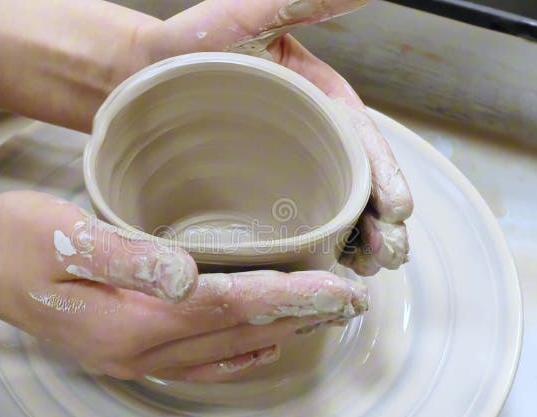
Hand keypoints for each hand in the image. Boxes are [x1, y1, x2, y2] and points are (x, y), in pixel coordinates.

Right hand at [0, 191, 367, 381]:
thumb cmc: (16, 239)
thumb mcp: (64, 237)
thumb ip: (128, 257)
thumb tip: (188, 274)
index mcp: (126, 320)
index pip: (227, 308)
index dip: (287, 298)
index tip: (337, 288)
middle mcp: (135, 350)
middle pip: (235, 334)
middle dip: (298, 317)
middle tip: (351, 302)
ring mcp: (129, 357)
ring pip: (221, 352)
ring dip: (276, 334)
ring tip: (321, 319)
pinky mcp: (124, 350)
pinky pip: (196, 363)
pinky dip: (237, 354)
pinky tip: (259, 346)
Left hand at [134, 0, 412, 274]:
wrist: (137, 75)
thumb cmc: (195, 43)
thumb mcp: (255, 14)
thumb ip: (309, 3)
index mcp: (320, 102)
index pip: (363, 141)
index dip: (385, 176)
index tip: (399, 208)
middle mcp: (309, 139)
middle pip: (355, 185)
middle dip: (379, 222)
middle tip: (387, 254)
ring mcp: (282, 170)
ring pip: (330, 211)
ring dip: (355, 242)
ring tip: (365, 269)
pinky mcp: (254, 194)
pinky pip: (290, 223)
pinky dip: (312, 249)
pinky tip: (322, 270)